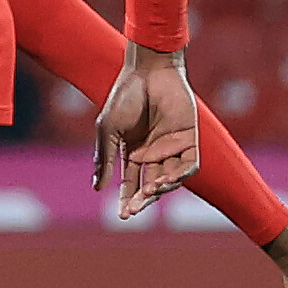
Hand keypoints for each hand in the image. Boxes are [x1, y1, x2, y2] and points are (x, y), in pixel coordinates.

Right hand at [93, 44, 199, 204]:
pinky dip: (180, 175)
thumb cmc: (125, 96)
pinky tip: (166, 178)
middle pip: (150, 185)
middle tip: (132, 211)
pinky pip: (190, 164)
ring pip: (170, 178)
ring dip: (160, 188)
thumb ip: (104, 158)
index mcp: (132, 151)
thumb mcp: (108, 130)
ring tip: (149, 190)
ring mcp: (172, 146)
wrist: (148, 71)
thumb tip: (97, 188)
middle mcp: (153, 152)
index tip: (122, 215)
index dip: (126, 199)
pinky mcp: (190, 139)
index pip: (130, 182)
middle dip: (142, 200)